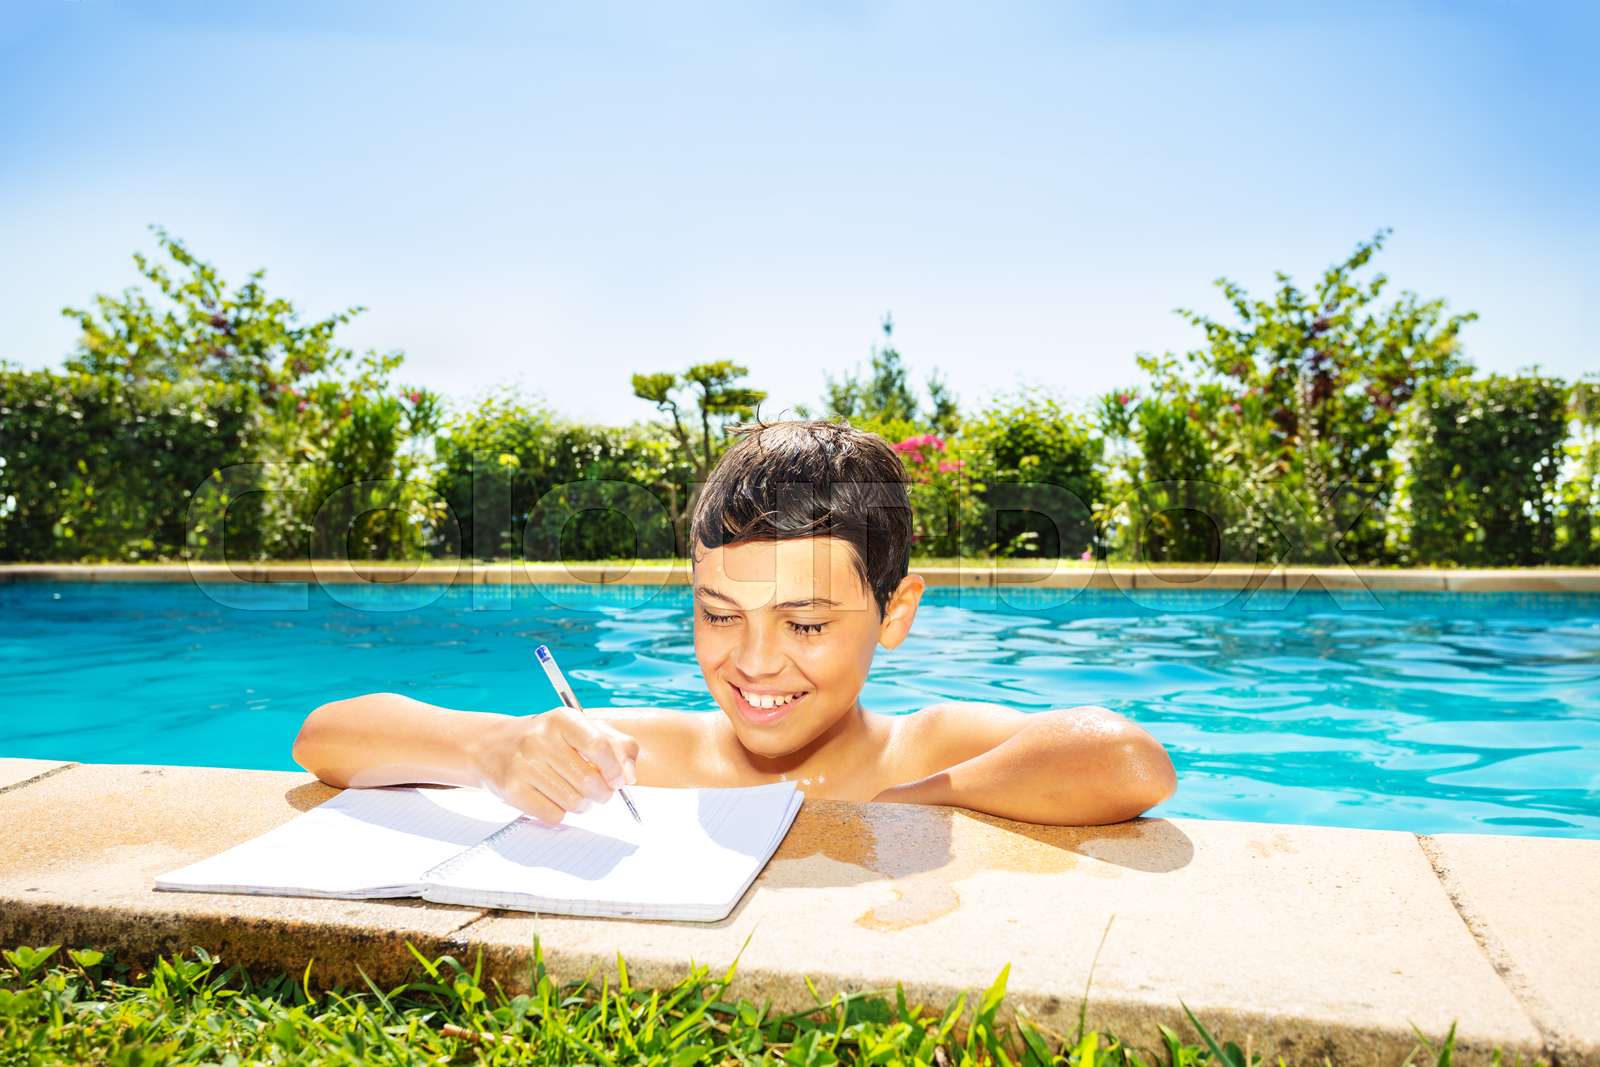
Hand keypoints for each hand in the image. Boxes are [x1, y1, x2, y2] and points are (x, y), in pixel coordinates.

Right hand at [473, 708, 638, 823]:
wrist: (493, 745)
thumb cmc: (548, 738)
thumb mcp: (582, 729)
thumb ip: (617, 746)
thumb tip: (629, 775)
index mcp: (562, 720)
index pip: (599, 747)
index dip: (615, 769)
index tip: (618, 780)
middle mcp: (539, 740)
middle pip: (589, 781)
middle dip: (603, 793)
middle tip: (600, 792)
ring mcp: (523, 765)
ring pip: (574, 802)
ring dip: (583, 804)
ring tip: (576, 794)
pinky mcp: (512, 790)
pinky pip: (553, 815)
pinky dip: (561, 812)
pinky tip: (554, 798)